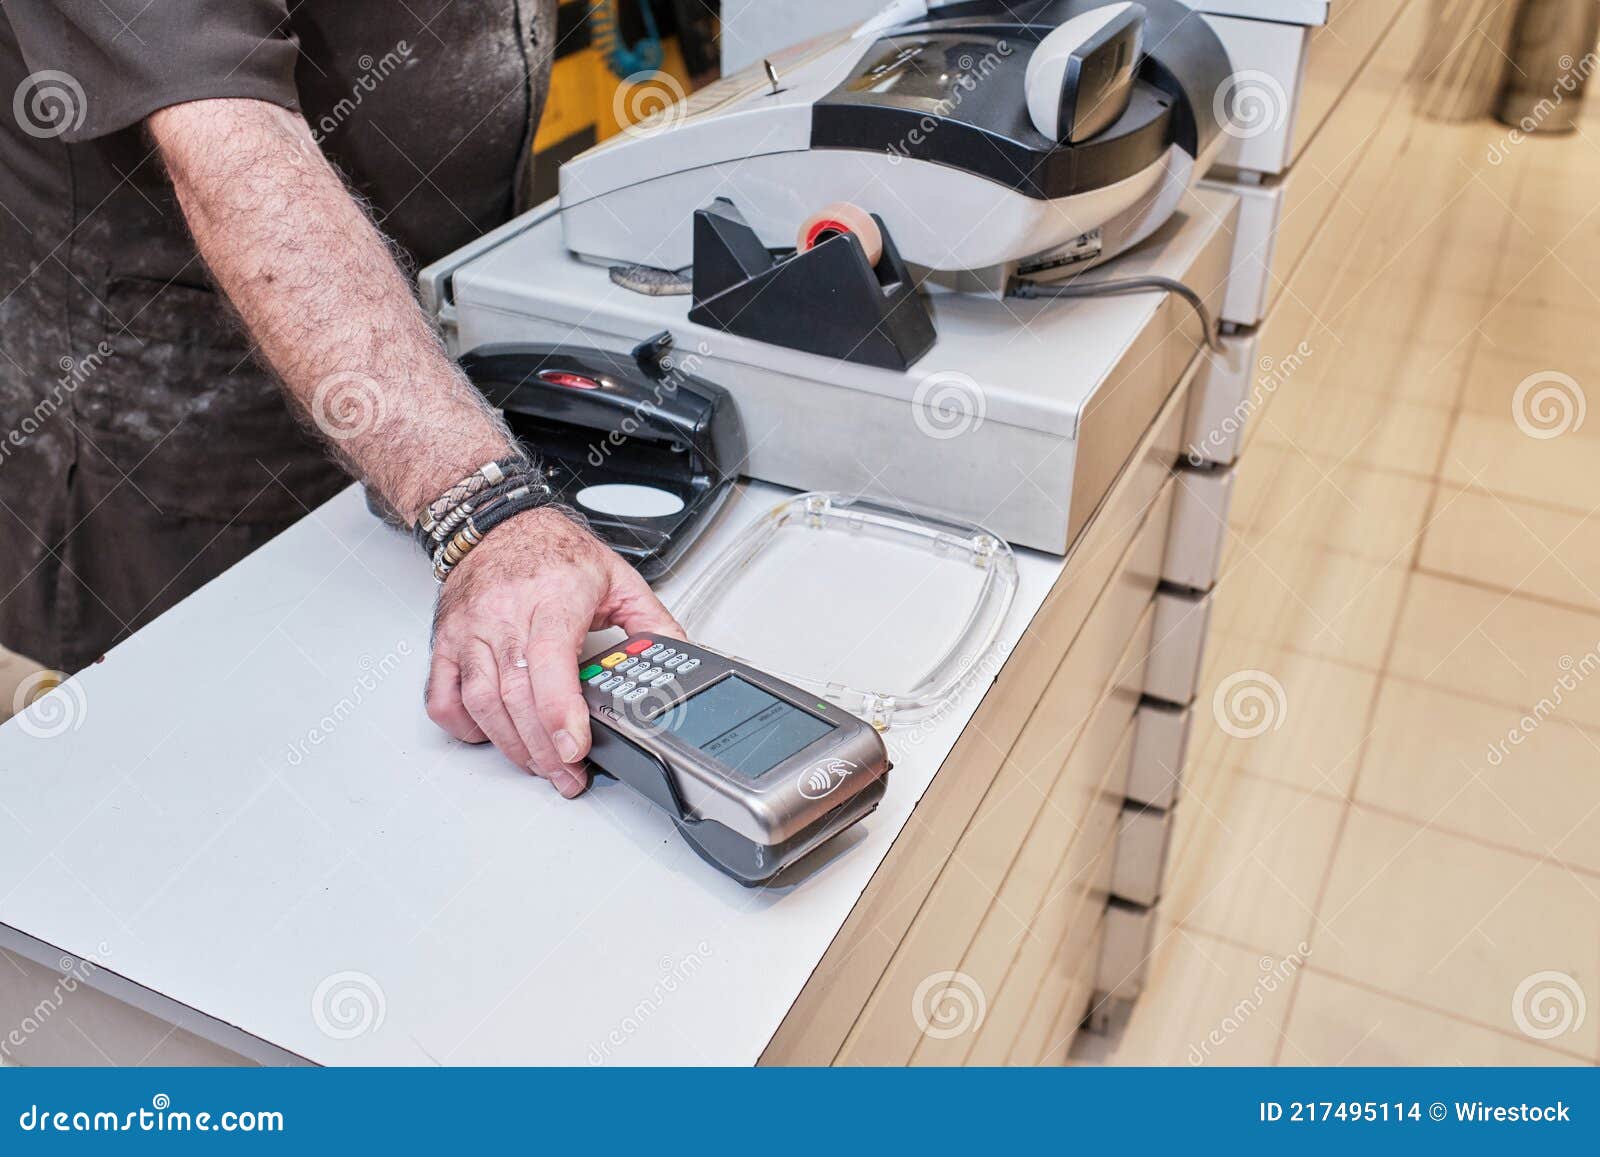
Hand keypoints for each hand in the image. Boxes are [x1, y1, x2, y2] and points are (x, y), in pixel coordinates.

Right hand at [425, 507, 682, 796]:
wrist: (495, 523)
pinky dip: (465, 727)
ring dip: (512, 745)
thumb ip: (650, 621)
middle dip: (544, 747)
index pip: (550, 661)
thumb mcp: (616, 577)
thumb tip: (678, 656)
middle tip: (569, 775)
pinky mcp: (446, 643)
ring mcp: (471, 631)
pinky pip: (444, 698)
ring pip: (481, 703)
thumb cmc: (551, 549)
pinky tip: (493, 734)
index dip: (561, 711)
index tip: (576, 746)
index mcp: (553, 598)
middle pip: (516, 695)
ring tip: (542, 764)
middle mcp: (506, 615)